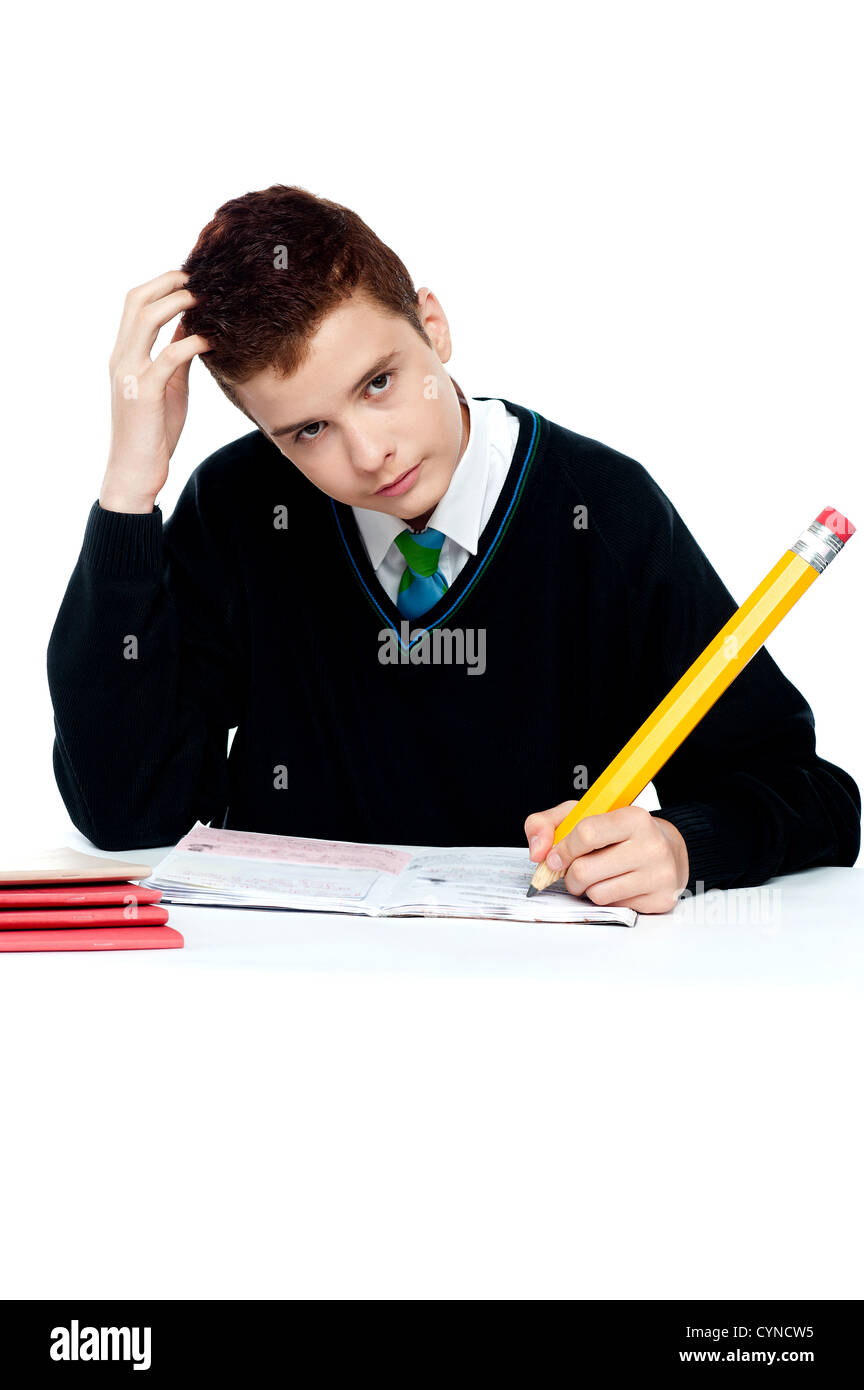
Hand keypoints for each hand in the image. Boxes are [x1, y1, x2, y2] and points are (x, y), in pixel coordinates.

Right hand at [100, 269, 209, 511]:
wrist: (135, 472)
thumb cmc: (153, 433)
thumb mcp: (168, 386)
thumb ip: (176, 357)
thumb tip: (194, 328)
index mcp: (124, 354)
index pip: (134, 303)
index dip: (161, 284)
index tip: (191, 278)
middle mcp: (121, 358)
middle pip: (135, 300)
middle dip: (168, 282)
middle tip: (200, 278)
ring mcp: (129, 374)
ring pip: (145, 319)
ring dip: (177, 303)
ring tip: (206, 300)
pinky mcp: (144, 394)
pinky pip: (168, 357)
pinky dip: (191, 343)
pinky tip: (212, 341)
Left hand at [524, 799, 689, 913]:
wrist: (668, 849)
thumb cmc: (619, 832)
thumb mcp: (584, 815)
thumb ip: (548, 823)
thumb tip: (537, 851)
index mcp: (633, 818)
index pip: (586, 833)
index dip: (562, 849)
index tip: (555, 857)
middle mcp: (651, 846)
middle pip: (585, 871)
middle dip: (570, 874)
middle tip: (576, 869)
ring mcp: (658, 875)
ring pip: (597, 894)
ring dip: (588, 889)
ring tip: (599, 875)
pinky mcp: (660, 900)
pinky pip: (614, 908)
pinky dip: (607, 899)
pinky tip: (617, 884)